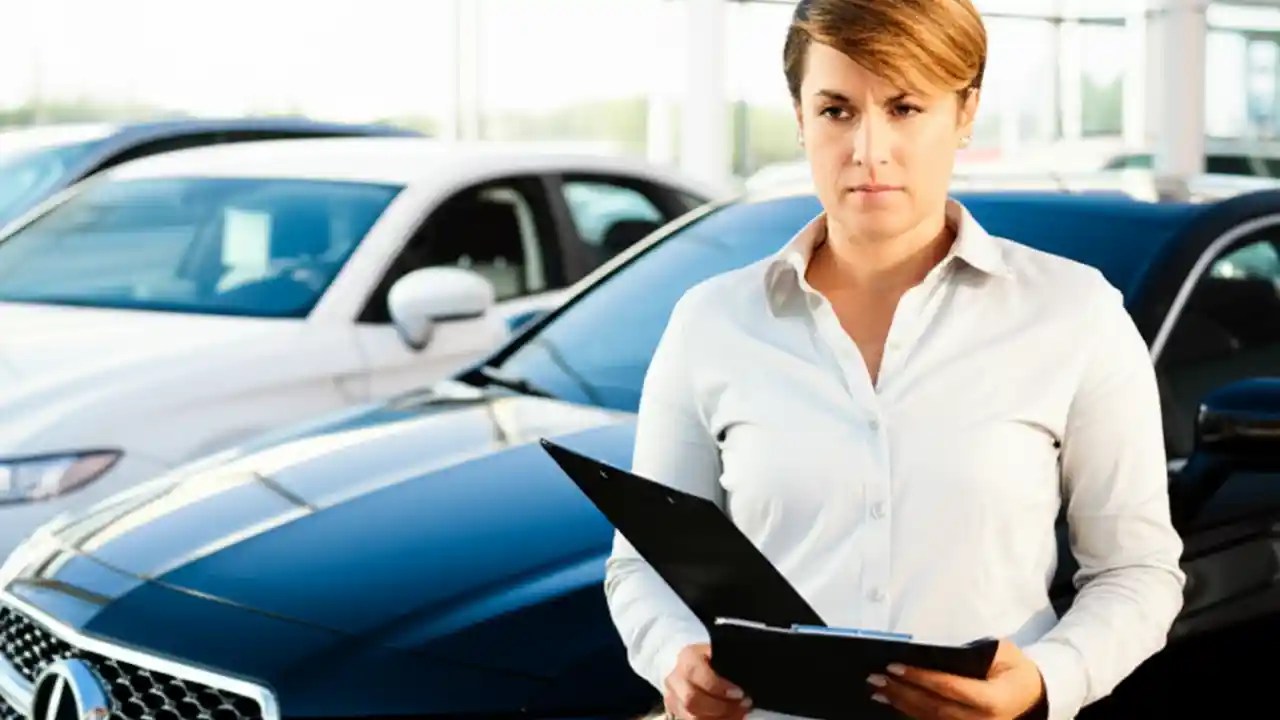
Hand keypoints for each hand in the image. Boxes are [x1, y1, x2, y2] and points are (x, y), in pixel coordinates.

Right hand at [663, 643, 752, 719]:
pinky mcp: (676, 712)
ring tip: (740, 713)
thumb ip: (730, 663)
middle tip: (743, 705)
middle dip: (721, 708)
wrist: (691, 664)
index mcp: (687, 658)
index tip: (740, 693)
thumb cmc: (712, 658)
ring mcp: (673, 698)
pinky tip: (730, 718)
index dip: (720, 688)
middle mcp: (675, 679)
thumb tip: (749, 678)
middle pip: (692, 701)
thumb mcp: (720, 653)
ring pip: (692, 718)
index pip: (699, 675)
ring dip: (720, 719)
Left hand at [866, 639, 1045, 719]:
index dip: (921, 678)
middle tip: (876, 678)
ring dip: (901, 705)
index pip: (950, 688)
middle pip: (935, 708)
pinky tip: (893, 702)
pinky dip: (910, 713)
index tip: (895, 666)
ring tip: (877, 690)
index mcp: (993, 700)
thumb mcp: (1003, 652)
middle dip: (902, 693)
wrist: (1032, 694)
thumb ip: (974, 651)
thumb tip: (935, 650)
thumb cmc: (1013, 668)